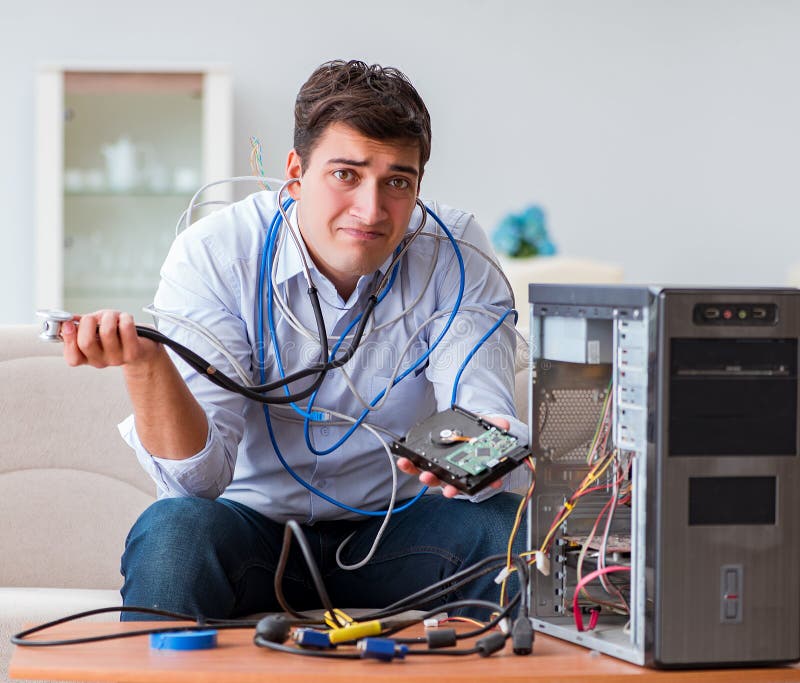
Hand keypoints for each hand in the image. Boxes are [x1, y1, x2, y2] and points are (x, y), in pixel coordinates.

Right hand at [61, 310, 160, 369]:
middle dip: (88, 322)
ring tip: (112, 316)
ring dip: (108, 316)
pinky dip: (124, 317)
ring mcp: (117, 359)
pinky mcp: (133, 352)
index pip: (72, 357)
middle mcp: (100, 361)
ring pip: (107, 331)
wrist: (141, 346)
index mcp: (85, 358)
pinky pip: (126, 328)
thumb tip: (64, 320)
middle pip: (86, 342)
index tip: (69, 323)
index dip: (68, 338)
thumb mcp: (92, 330)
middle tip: (93, 317)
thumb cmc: (114, 335)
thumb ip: (77, 326)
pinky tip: (125, 318)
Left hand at [396, 415, 510, 497]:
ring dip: (428, 478)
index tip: (478, 488)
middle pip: (452, 485)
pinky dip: (409, 465)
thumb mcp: (487, 429)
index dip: (475, 487)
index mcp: (471, 469)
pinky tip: (404, 460)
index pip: (475, 482)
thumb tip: (503, 425)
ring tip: (425, 475)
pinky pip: (416, 466)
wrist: (461, 429)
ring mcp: (440, 470)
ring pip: (434, 478)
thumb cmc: (475, 435)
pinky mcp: (426, 462)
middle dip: (450, 489)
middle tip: (449, 489)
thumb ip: (495, 428)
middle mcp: (455, 474)